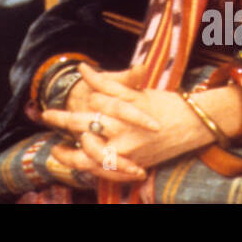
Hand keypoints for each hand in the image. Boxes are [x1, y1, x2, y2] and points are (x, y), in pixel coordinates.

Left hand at [44, 64, 213, 177]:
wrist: (195, 125)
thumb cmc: (166, 103)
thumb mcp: (136, 91)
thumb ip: (107, 82)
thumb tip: (83, 69)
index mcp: (121, 110)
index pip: (90, 104)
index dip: (79, 101)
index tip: (62, 103)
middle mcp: (121, 132)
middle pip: (82, 129)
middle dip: (62, 123)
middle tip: (46, 118)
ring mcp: (127, 152)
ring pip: (90, 158)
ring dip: (70, 156)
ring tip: (57, 152)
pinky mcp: (134, 166)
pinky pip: (106, 173)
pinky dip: (91, 170)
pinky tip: (81, 165)